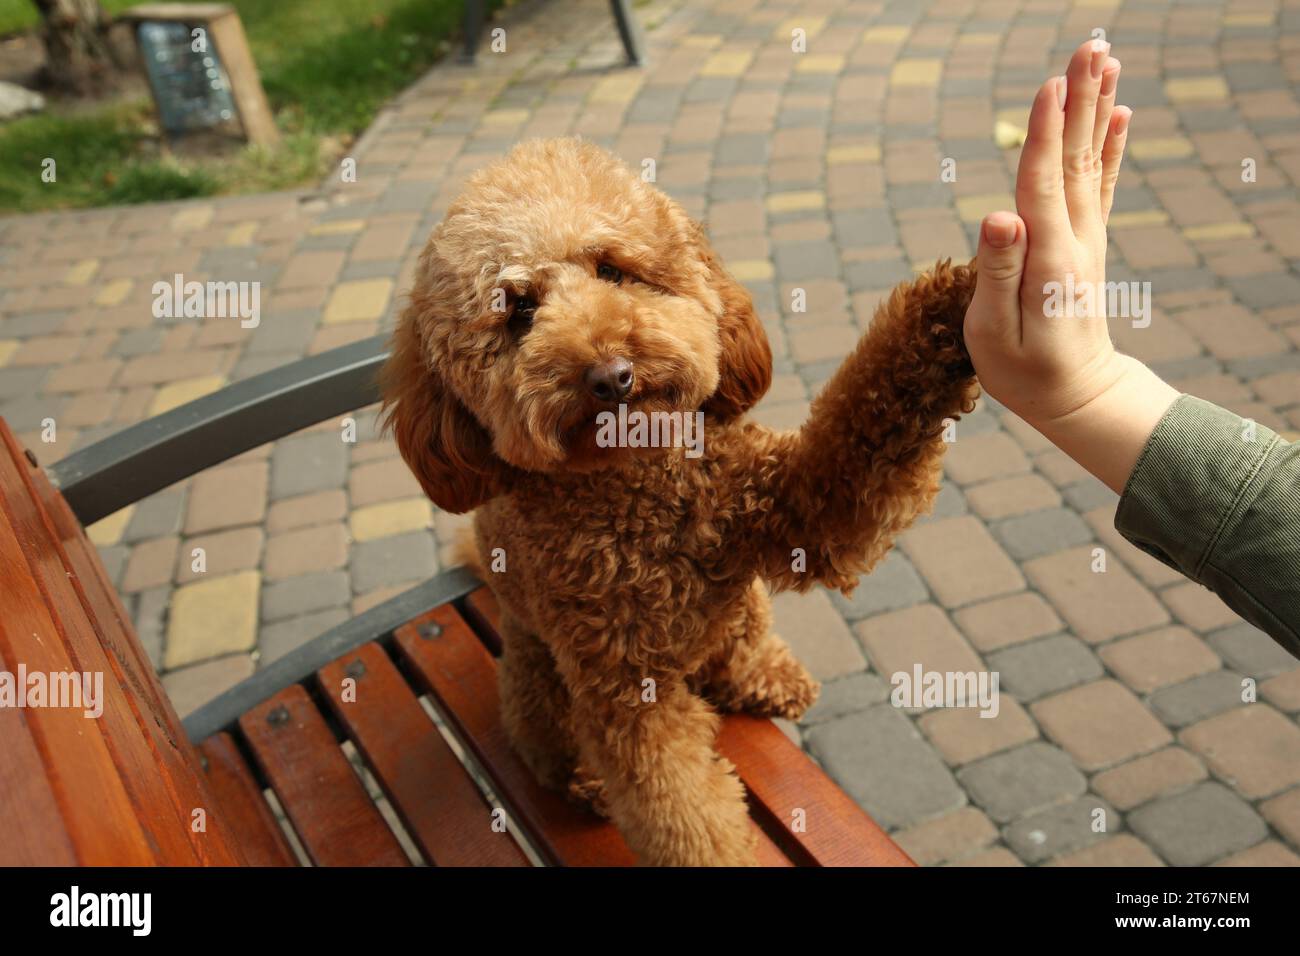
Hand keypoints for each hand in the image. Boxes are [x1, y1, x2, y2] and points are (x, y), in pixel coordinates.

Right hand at [965, 37, 1127, 427]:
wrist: (1077, 397)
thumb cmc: (1023, 371)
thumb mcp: (995, 332)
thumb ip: (999, 272)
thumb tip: (1001, 215)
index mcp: (1047, 258)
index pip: (1043, 183)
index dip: (1046, 134)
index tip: (1052, 84)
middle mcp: (1075, 239)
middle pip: (1076, 158)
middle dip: (1082, 102)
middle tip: (1090, 47)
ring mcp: (1085, 240)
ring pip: (1091, 162)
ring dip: (1097, 110)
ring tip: (1104, 62)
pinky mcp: (1086, 245)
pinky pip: (1100, 185)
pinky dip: (1110, 147)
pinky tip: (1119, 117)